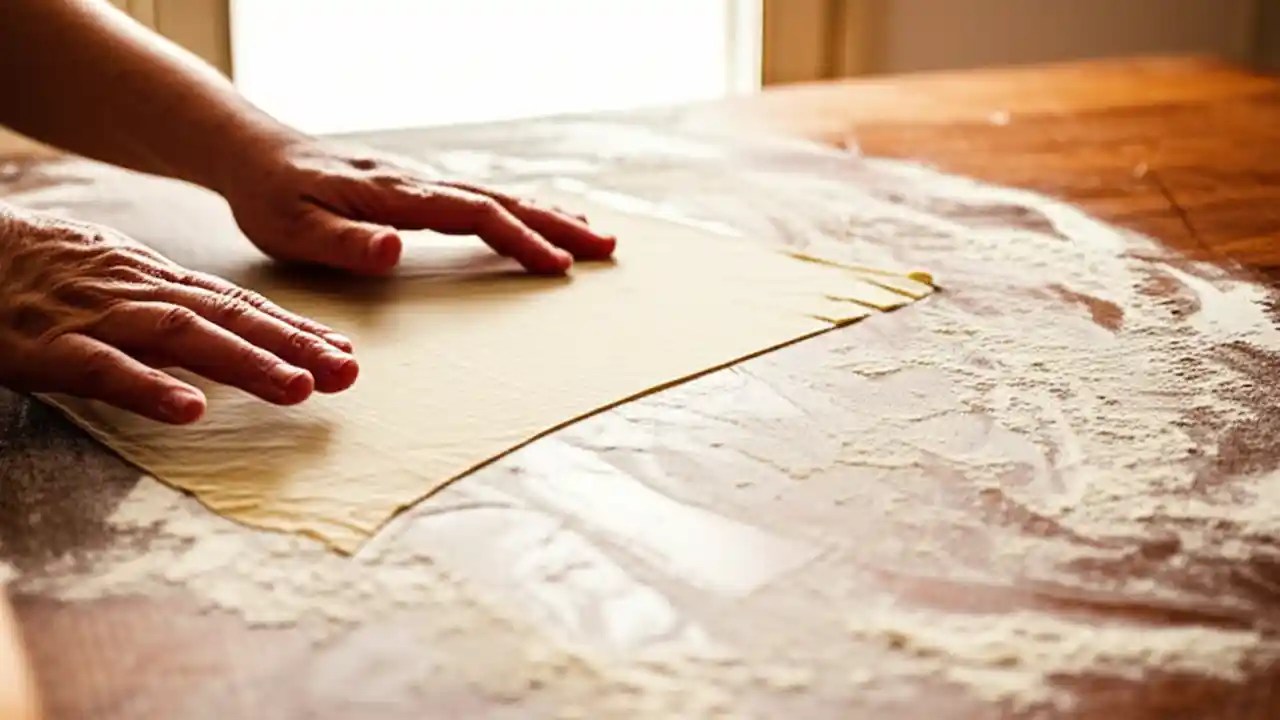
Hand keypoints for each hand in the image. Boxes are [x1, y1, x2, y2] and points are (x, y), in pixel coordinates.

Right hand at [0, 203, 358, 423]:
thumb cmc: (43, 271)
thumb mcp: (119, 278)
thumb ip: (175, 306)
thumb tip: (238, 333)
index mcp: (158, 281)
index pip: (240, 305)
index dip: (294, 329)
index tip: (344, 352)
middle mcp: (140, 293)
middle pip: (228, 317)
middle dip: (292, 345)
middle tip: (346, 372)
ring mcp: (97, 317)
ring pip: (182, 337)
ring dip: (244, 362)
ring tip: (297, 388)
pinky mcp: (50, 347)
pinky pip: (104, 368)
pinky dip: (148, 388)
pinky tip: (190, 410)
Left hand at [220, 139, 616, 275]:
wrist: (253, 153)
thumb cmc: (271, 198)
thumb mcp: (294, 228)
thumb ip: (346, 241)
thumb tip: (399, 248)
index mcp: (396, 194)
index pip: (472, 215)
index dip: (518, 239)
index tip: (556, 265)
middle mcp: (417, 182)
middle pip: (501, 200)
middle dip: (556, 224)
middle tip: (606, 248)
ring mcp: (420, 183)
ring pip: (497, 196)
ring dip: (548, 215)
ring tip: (594, 235)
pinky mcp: (416, 188)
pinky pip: (481, 197)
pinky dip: (520, 208)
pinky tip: (537, 217)